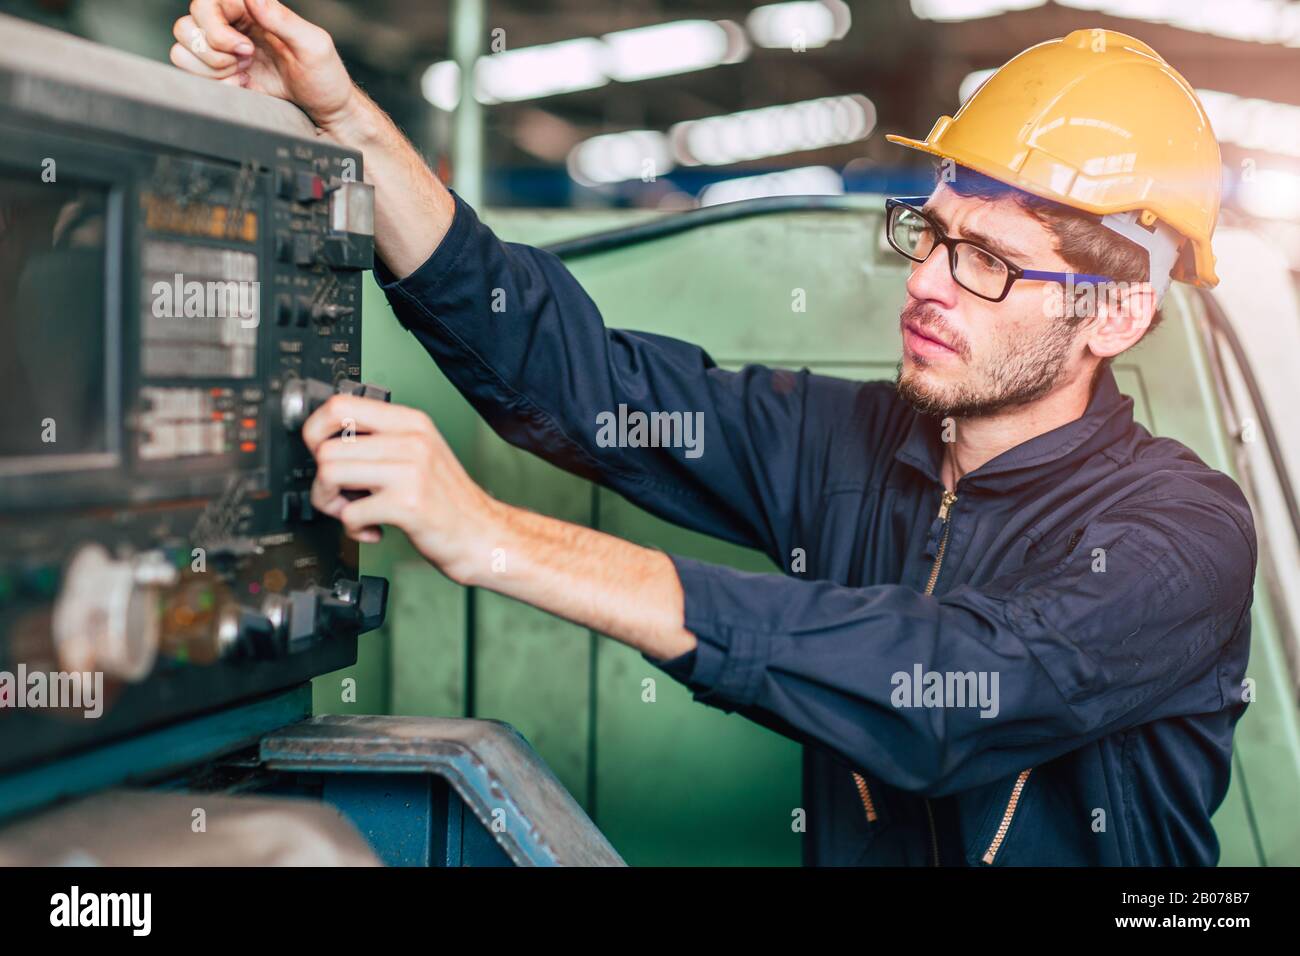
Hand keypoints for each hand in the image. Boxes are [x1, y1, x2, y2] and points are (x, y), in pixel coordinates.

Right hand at [169, 0, 359, 133]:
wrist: (324, 112)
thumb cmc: (325, 79)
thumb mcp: (313, 46)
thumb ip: (283, 19)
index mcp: (252, 9)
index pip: (207, 1)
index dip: (217, 25)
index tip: (246, 47)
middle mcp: (233, 26)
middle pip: (188, 24)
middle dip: (214, 50)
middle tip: (247, 61)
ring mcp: (223, 51)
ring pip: (184, 48)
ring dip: (212, 67)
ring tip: (244, 73)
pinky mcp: (219, 74)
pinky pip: (190, 72)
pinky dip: (214, 82)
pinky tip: (241, 84)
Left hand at [301, 394, 502, 583]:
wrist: (482, 535)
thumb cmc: (447, 501)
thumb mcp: (420, 453)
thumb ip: (381, 440)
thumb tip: (327, 440)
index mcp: (411, 422)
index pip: (339, 405)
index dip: (315, 430)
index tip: (318, 452)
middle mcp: (412, 440)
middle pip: (327, 448)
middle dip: (323, 480)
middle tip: (341, 496)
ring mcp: (411, 470)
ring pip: (330, 475)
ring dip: (333, 504)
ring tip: (355, 511)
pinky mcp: (407, 504)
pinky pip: (349, 513)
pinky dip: (353, 528)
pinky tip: (373, 528)